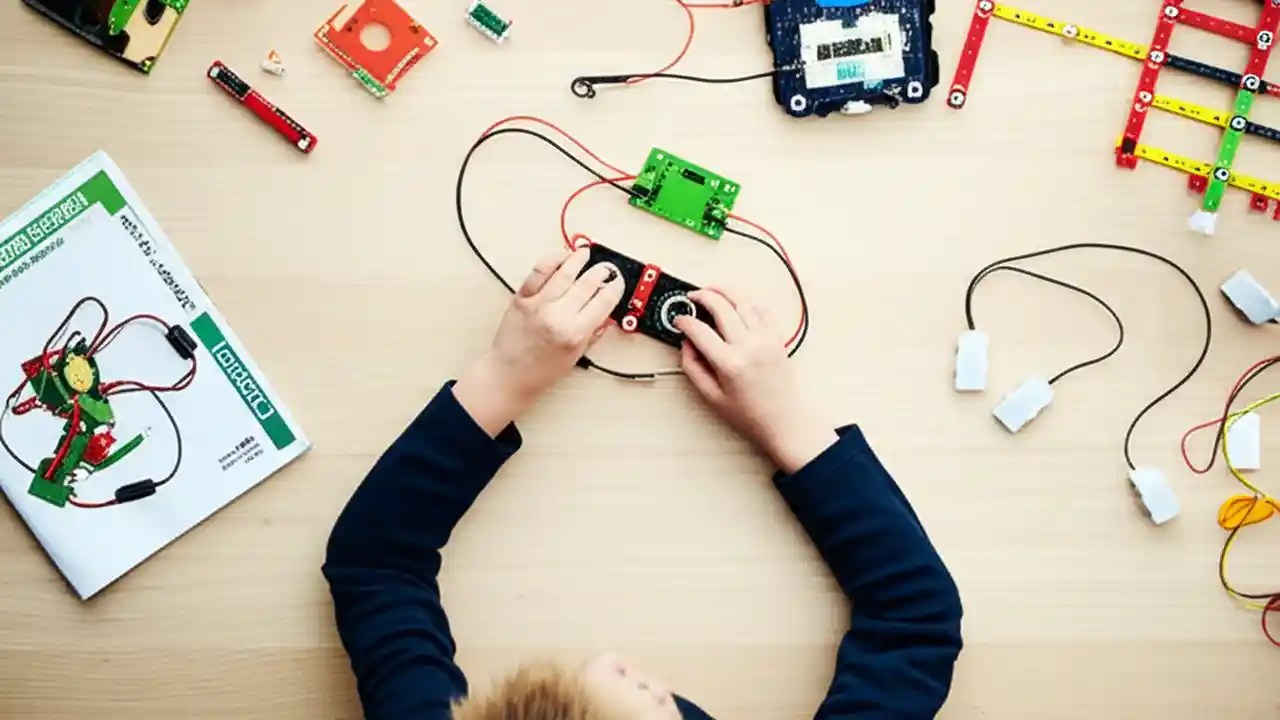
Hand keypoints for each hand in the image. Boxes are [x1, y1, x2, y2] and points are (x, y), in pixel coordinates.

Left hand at [454, 248, 622, 435]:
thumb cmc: (540, 372)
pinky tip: (561, 257)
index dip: (615, 288)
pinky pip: (538, 272)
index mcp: (575, 333)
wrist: (508, 375)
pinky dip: (552, 260)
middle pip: (587, 284)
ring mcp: (538, 304)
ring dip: (578, 260)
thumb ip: (592, 332)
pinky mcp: (522, 298)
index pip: (604, 301)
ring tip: (586, 253)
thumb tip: (605, 313)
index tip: (617, 282)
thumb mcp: (576, 356)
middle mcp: (557, 315)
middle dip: (601, 272)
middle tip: (606, 268)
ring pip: (564, 272)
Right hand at [674, 289, 835, 473]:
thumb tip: (686, 343)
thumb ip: (693, 367)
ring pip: (743, 301)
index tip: (679, 320)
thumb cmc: (750, 414)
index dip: (684, 321)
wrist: (784, 421)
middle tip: (693, 296)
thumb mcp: (711, 396)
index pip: (699, 330)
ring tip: (712, 291)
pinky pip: (763, 309)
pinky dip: (747, 301)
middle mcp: (749, 347)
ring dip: (725, 292)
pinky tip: (737, 303)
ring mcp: (766, 340)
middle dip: (702, 295)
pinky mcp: (777, 338)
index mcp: (730, 363)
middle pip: (721, 306)